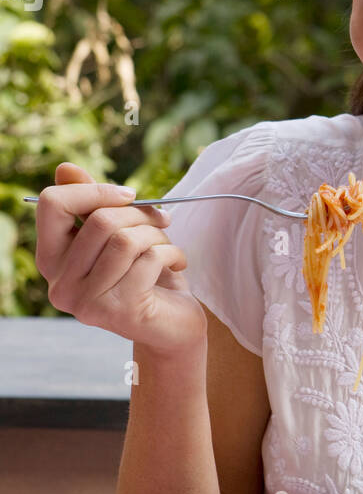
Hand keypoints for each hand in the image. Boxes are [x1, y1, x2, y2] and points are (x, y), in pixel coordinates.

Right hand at [35, 162, 206, 353]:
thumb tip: (64, 167)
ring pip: (126, 240)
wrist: (173, 325)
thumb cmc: (145, 274)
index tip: (129, 196)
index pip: (52, 204)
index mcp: (52, 259)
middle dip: (141, 213)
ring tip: (167, 246)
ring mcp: (86, 302)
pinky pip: (148, 260)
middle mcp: (60, 284)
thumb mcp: (118, 234)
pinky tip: (178, 263)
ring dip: (157, 235)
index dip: (95, 190)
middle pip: (99, 220)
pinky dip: (172, 253)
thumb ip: (92, 204)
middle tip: (162, 221)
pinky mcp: (118, 312)